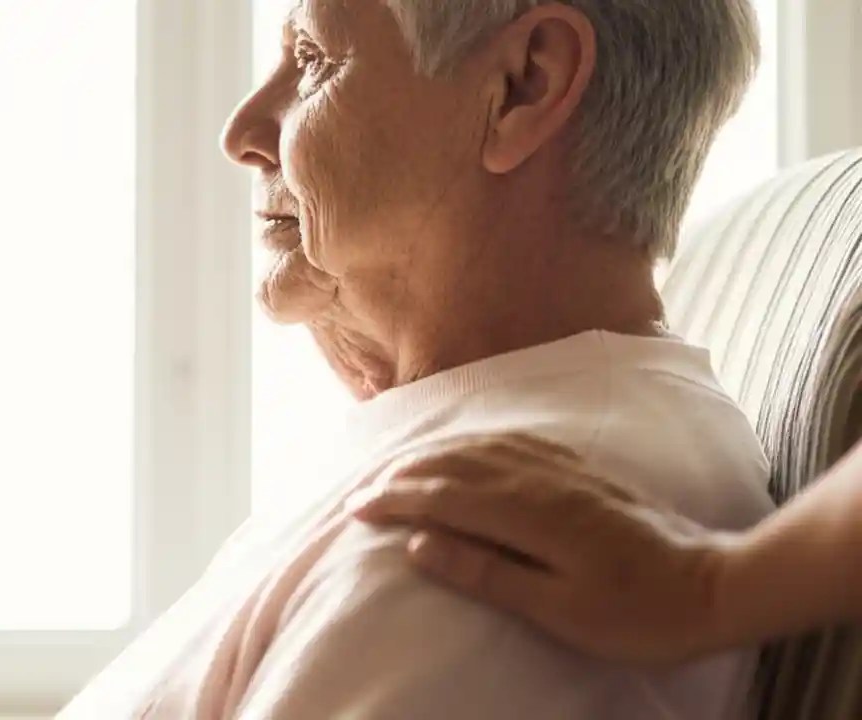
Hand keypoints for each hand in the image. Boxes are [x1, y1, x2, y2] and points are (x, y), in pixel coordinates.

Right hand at [347, 434, 735, 666]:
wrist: (712, 587)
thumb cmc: (634, 613)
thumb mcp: (557, 610)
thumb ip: (485, 572)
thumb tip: (419, 544)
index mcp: (528, 513)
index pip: (442, 496)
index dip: (394, 500)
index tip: (355, 509)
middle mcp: (539, 478)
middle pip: (453, 465)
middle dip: (401, 474)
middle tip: (359, 490)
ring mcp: (561, 469)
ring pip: (479, 447)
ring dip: (431, 454)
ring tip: (395, 467)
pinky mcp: (578, 470)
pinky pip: (510, 441)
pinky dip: (471, 442)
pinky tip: (462, 449)